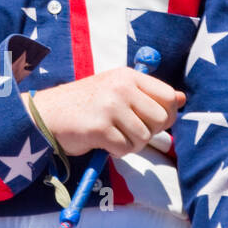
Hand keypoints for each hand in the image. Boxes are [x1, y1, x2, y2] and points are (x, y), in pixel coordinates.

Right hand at [22, 68, 184, 157]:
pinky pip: (125, 149)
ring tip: (113, 136)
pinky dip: (116, 152)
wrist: (45, 114)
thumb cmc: (84, 105)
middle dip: (149, 132)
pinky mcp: (99, 128)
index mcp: (128, 75)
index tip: (150, 121)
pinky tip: (102, 143)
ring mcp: (110, 107)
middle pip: (161, 119)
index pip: (168, 96)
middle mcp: (121, 87)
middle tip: (128, 131)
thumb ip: (148, 95)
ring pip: (144, 137)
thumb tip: (182, 99)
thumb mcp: (116, 90)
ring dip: (131, 144)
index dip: (166, 114)